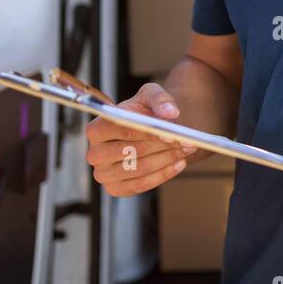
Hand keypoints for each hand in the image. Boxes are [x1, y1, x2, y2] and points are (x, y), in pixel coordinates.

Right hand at [85, 82, 194, 196]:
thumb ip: (160, 99)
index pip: (124, 130)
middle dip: (162, 147)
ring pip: (139, 169)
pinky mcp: (114, 189)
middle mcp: (94, 153)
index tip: (172, 133)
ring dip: (167, 160)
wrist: (146, 130)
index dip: (149, 133)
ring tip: (187, 150)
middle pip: (132, 151)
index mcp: (96, 128)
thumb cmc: (144, 111)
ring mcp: (102, 174)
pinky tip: (179, 164)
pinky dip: (163, 175)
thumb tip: (171, 112)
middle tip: (188, 143)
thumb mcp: (150, 95)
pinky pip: (140, 185)